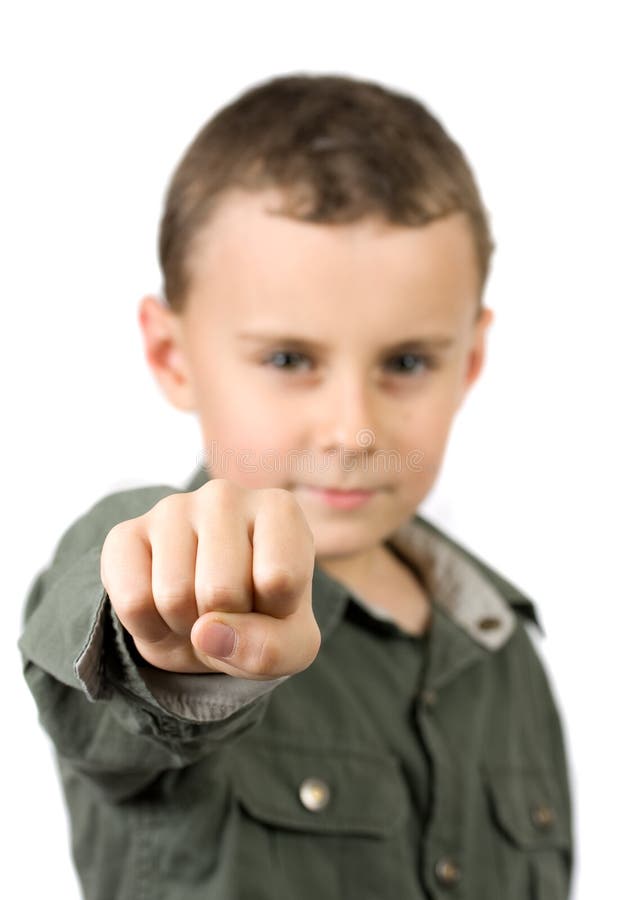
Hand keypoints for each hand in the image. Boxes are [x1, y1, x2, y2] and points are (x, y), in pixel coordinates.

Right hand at [100, 479, 319, 679]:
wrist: (209, 616)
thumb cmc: (262, 616)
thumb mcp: (292, 644)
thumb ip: (270, 648)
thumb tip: (207, 633)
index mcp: (279, 509)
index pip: (280, 579)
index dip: (274, 613)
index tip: (271, 600)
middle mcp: (225, 495)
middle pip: (221, 590)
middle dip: (225, 623)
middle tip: (228, 611)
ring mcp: (171, 508)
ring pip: (174, 596)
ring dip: (186, 627)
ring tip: (198, 610)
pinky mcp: (125, 533)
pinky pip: (132, 601)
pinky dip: (149, 627)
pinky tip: (163, 607)